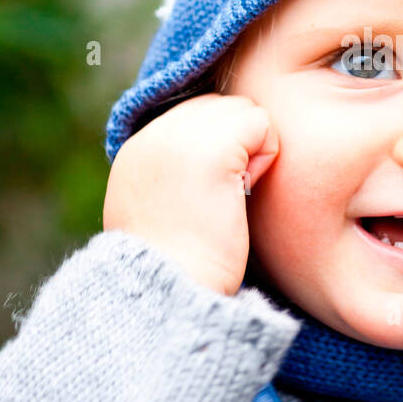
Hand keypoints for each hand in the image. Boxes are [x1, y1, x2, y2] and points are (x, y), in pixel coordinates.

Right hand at [103, 94, 278, 295]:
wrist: (171, 295)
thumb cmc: (179, 271)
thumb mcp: (159, 214)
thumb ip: (174, 178)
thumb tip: (217, 165)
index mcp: (137, 152)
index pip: (195, 114)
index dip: (219, 146)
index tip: (214, 191)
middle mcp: (153, 135)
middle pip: (221, 106)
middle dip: (236, 142)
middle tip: (229, 194)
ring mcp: (180, 137)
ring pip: (243, 110)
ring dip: (252, 148)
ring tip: (235, 194)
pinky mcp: (212, 149)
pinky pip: (261, 124)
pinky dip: (266, 154)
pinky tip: (247, 189)